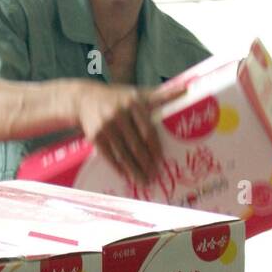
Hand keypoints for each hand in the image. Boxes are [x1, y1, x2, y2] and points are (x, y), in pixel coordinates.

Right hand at [72, 80, 186, 185]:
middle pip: (135, 144)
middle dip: (146, 163)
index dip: (154, 147)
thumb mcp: (137, 93)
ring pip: (123, 153)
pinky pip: (109, 156)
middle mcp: (119, 114)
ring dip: (133, 170)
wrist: (85, 99)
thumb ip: (160, 95)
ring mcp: (106, 126)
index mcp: (133, 103)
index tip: (160, 160)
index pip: (147, 130)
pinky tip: (126, 176)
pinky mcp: (95, 136)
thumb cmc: (117, 97)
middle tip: (154, 176)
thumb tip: (187, 89)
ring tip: (143, 181)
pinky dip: (118, 167)